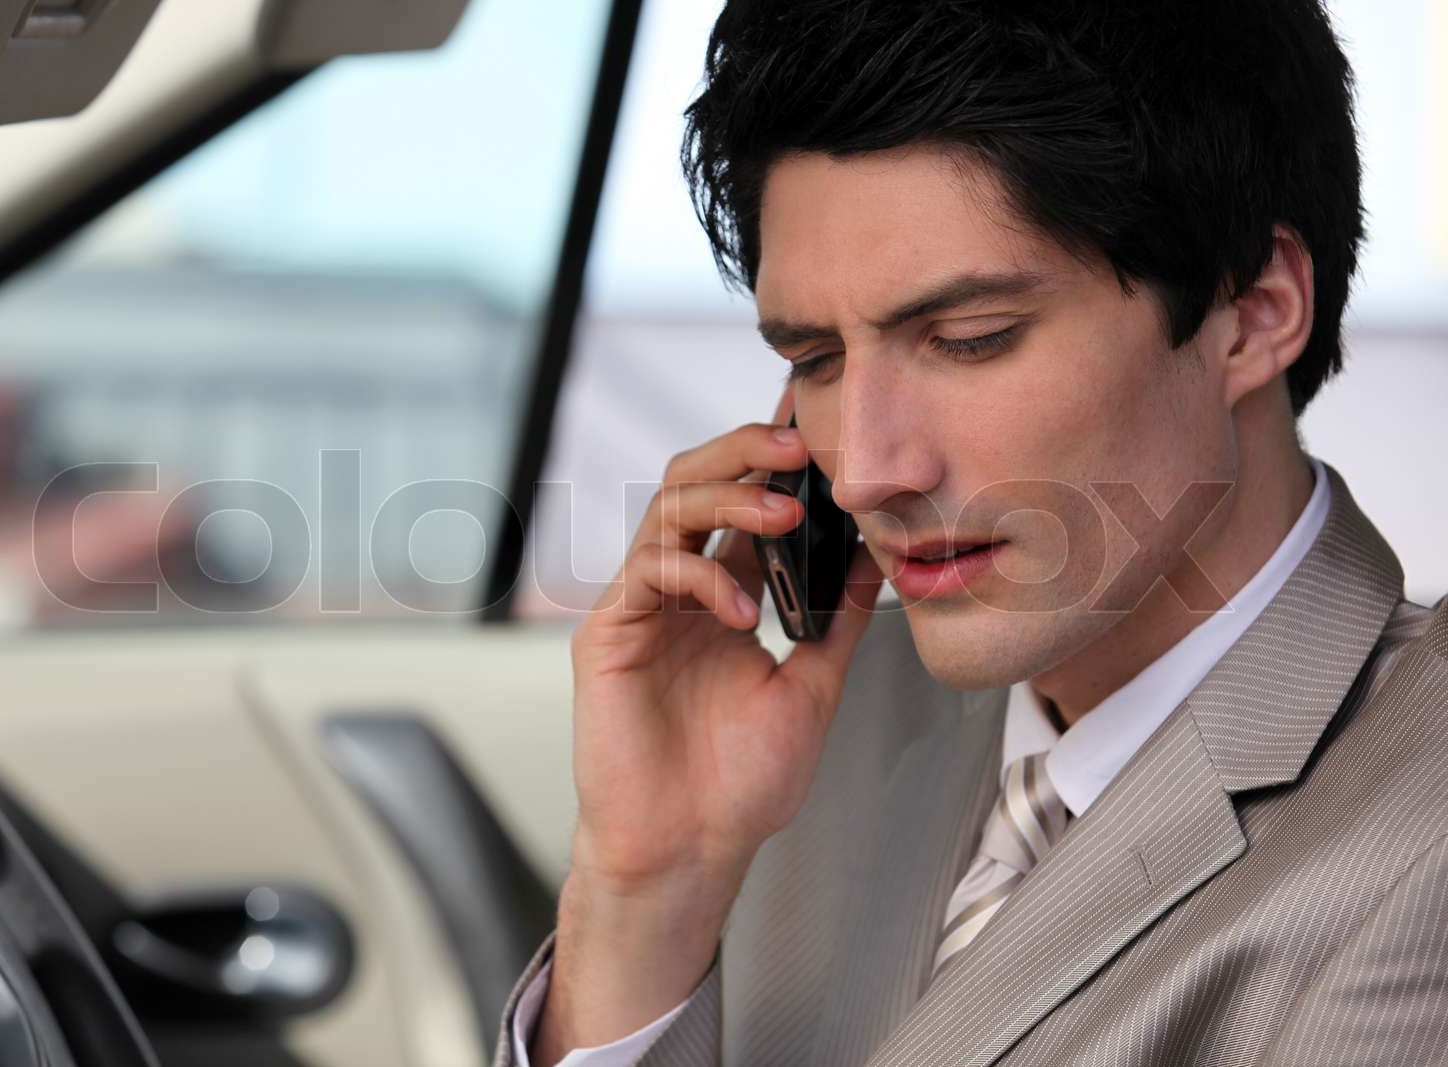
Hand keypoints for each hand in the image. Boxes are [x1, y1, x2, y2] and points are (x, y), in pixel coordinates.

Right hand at [533, 412, 883, 1062]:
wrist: (689, 852)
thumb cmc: (740, 785)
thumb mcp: (812, 690)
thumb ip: (838, 622)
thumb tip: (874, 558)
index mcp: (723, 599)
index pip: (744, 508)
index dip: (778, 467)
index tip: (825, 434)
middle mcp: (678, 593)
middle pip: (695, 484)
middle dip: (744, 452)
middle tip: (799, 442)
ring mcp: (641, 608)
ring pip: (669, 511)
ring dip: (730, 499)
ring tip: (784, 512)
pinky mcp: (609, 634)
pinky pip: (650, 572)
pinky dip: (702, 576)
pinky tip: (743, 612)